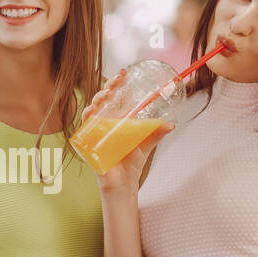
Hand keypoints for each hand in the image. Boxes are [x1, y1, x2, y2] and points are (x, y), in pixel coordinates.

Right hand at [80, 70, 174, 194]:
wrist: (123, 183)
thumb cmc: (131, 164)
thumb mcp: (146, 145)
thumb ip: (156, 133)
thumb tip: (171, 124)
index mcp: (119, 120)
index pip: (117, 98)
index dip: (118, 84)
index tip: (123, 73)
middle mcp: (107, 123)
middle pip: (104, 100)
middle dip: (108, 87)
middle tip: (116, 81)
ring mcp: (97, 131)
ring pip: (93, 109)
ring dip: (98, 99)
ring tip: (106, 95)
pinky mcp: (90, 141)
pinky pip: (85, 126)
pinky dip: (87, 117)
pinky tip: (92, 111)